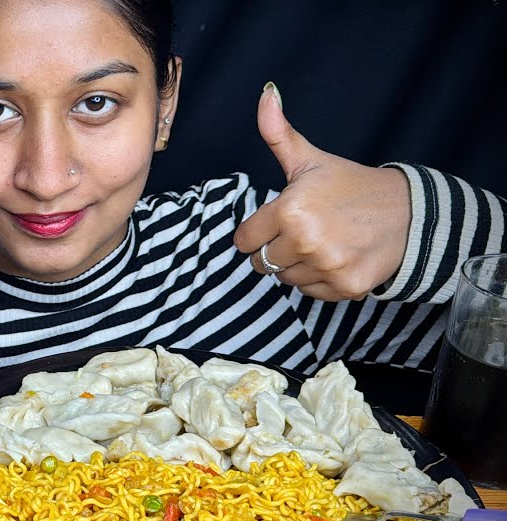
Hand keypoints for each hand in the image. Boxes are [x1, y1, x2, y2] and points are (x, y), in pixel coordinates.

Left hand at [232, 83, 409, 300]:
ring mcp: (327, 266)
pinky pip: (310, 293)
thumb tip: (265, 93)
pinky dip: (319, 280)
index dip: (258, 230)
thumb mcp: (311, 160)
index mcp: (290, 210)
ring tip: (324, 241)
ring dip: (297, 265)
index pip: (245, 240)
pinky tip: (338, 257)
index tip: (280, 220)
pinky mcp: (345, 287)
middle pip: (261, 262)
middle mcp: (306, 241)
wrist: (409, 213)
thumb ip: (279, 134)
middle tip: (305, 230)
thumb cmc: (351, 186)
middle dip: (276, 248)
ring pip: (284, 279)